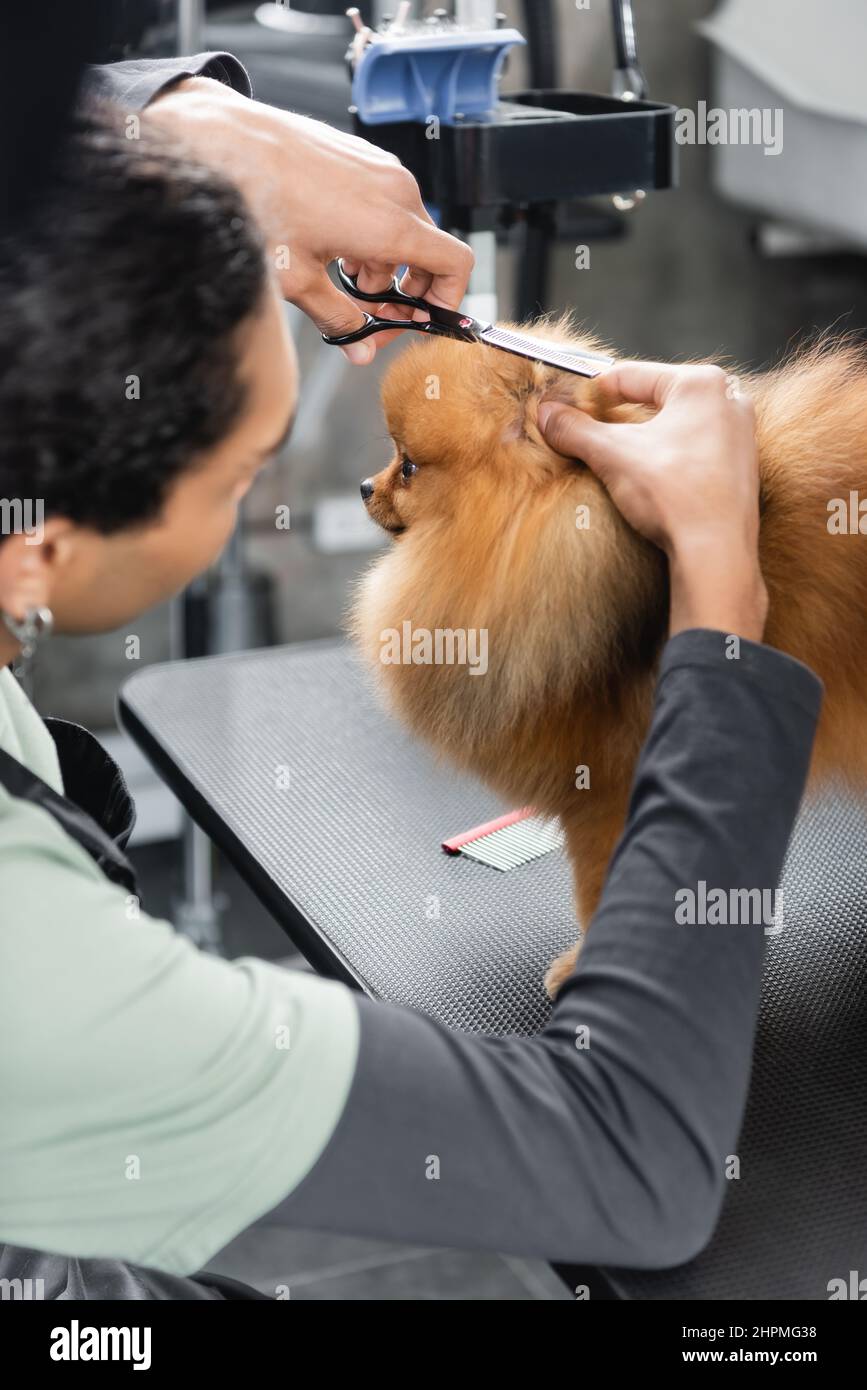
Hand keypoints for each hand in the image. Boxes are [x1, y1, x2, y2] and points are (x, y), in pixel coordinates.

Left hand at [145, 78, 473, 362]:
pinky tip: (333, 246)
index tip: (423, 321)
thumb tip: (360, 348)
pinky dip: (371, 234)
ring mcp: (379, 168)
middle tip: (375, 316)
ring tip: (343, 280)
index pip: (456, 265)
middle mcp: (395, 190)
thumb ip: (340, 321)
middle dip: (406, 291)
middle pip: (428, 252)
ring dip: (384, 265)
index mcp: (390, 224)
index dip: (447, 302)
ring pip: (404, 229)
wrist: (220, 142)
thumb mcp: (298, 280)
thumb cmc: (256, 200)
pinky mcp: (360, 156)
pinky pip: (384, 203)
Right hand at [538, 362, 767, 640]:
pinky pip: (693, 451)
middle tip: (588, 435)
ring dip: (643, 440)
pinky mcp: (739, 469)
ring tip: (616, 461)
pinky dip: (667, 459)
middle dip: (619, 418)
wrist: (715, 552)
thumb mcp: (612, 455)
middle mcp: (728, 401)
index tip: (568, 407)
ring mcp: (739, 436)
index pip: (631, 375)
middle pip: (655, 400)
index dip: (592, 393)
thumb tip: (547, 415)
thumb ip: (575, 429)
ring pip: (675, 426)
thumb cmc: (675, 494)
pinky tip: (649, 480)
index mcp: (701, 384)